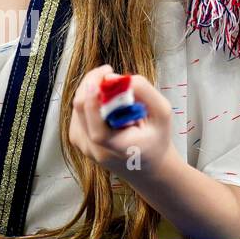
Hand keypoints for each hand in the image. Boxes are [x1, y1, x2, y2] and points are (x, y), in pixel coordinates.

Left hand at [68, 64, 175, 181]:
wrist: (148, 166)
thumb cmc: (156, 139)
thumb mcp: (162, 113)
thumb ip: (144, 92)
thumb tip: (114, 78)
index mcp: (119, 148)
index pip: (97, 128)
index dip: (95, 97)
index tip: (105, 74)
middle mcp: (96, 150)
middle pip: (81, 110)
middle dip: (93, 83)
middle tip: (108, 72)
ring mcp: (84, 146)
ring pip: (77, 108)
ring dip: (91, 91)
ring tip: (112, 90)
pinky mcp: (79, 140)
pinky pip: (77, 113)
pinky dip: (89, 101)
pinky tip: (105, 103)